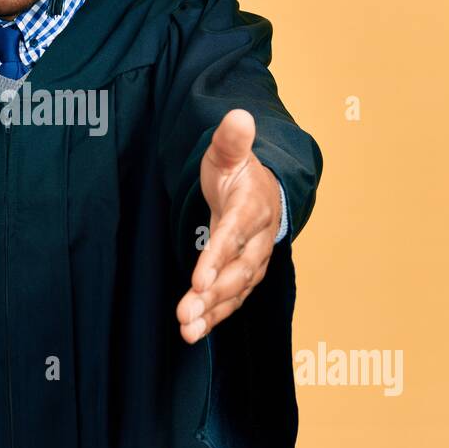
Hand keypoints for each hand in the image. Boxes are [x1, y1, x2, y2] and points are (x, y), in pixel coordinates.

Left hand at [176, 108, 281, 343]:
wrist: (264, 193)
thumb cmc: (240, 173)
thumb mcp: (229, 152)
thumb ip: (231, 139)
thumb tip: (239, 115)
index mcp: (252, 208)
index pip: (233, 235)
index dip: (218, 257)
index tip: (200, 279)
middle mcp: (257, 240)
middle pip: (237, 271)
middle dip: (211, 294)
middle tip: (185, 313)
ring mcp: (254, 262)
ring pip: (235, 291)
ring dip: (212, 312)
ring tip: (187, 331)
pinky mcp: (246, 277)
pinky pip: (232, 300)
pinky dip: (214, 317)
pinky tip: (193, 332)